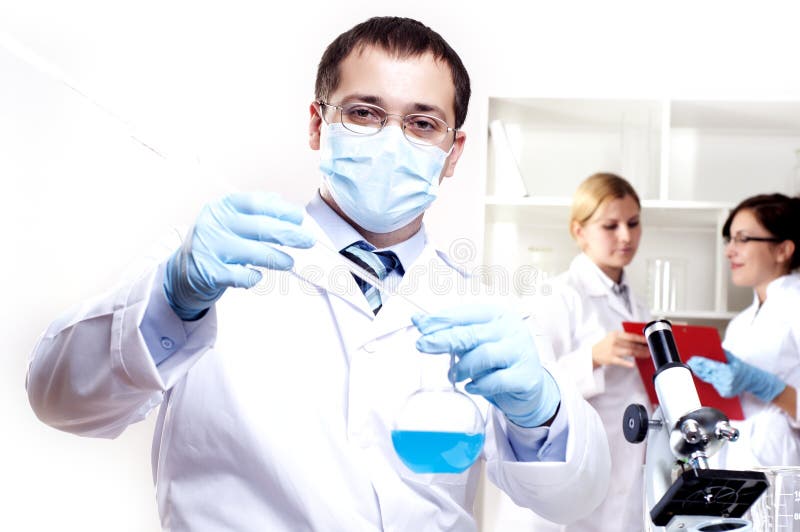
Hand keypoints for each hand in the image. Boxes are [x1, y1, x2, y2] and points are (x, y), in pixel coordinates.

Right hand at [164, 192, 315, 319]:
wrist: (182, 271)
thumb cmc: (216, 243)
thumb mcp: (230, 220)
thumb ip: (255, 210)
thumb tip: (283, 204)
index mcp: (222, 206)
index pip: (256, 203)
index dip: (281, 210)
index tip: (299, 218)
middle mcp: (214, 223)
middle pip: (260, 227)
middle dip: (288, 234)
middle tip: (307, 241)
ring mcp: (210, 247)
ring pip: (254, 252)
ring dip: (277, 258)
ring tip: (289, 262)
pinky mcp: (209, 272)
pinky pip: (242, 276)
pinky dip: (254, 277)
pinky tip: (257, 276)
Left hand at [412, 305, 559, 427]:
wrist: (530, 386)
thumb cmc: (497, 359)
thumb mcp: (474, 342)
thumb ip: (450, 331)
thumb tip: (417, 319)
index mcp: (498, 314)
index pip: (465, 314)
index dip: (441, 320)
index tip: (420, 326)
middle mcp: (512, 329)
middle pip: (471, 333)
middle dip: (443, 339)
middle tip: (421, 345)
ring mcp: (522, 351)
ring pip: (484, 355)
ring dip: (463, 367)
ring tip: (453, 374)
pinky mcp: (526, 376)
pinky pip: (497, 380)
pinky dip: (479, 385)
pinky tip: (471, 386)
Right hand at [592, 331, 649, 368]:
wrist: (593, 353)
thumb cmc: (605, 345)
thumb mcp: (612, 336)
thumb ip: (624, 337)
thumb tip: (639, 339)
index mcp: (615, 334)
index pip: (631, 336)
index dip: (640, 338)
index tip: (648, 340)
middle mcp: (614, 341)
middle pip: (632, 344)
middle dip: (643, 347)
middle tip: (650, 349)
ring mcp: (612, 350)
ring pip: (629, 352)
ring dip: (639, 353)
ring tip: (646, 355)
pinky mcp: (611, 359)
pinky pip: (621, 361)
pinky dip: (627, 363)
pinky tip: (633, 364)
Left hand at [687, 350, 785, 402]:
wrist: (753, 380)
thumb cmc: (741, 367)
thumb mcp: (733, 358)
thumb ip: (722, 353)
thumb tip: (709, 347)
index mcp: (729, 371)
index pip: (711, 366)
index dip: (701, 362)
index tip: (692, 359)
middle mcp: (727, 381)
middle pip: (707, 373)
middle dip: (697, 367)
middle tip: (689, 362)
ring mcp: (726, 389)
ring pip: (708, 379)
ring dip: (700, 373)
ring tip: (692, 367)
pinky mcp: (724, 394)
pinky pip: (713, 385)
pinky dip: (707, 380)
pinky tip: (700, 374)